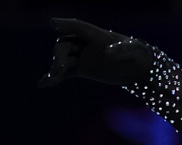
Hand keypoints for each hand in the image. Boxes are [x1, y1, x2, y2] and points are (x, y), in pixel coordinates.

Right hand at [38, 18, 153, 87]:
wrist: (139, 68)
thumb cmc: (137, 54)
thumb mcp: (133, 50)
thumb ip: (121, 49)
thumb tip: (107, 53)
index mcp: (97, 34)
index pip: (78, 26)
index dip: (65, 24)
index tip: (52, 23)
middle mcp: (85, 43)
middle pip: (64, 45)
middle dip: (59, 56)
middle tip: (59, 69)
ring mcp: (82, 56)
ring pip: (62, 59)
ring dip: (56, 68)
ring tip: (53, 79)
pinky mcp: (82, 69)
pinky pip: (65, 72)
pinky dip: (54, 78)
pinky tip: (42, 84)